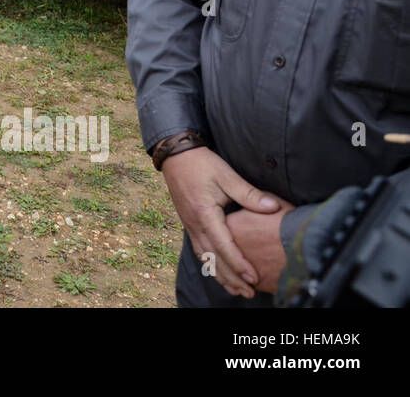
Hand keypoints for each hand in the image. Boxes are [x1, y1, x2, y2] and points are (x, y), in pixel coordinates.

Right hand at [161, 147, 282, 296]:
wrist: (176, 156)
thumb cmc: (202, 164)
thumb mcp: (226, 175)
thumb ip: (249, 194)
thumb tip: (273, 208)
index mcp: (204, 213)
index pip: (223, 244)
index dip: (238, 263)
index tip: (253, 277)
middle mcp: (194, 224)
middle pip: (213, 258)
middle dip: (231, 277)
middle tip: (250, 292)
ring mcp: (189, 225)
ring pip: (204, 257)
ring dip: (220, 275)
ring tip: (236, 290)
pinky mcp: (189, 224)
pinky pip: (199, 250)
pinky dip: (210, 265)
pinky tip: (218, 272)